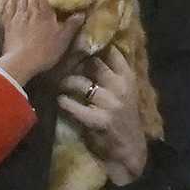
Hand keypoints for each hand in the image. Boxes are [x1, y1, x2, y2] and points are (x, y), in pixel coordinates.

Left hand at [0, 0, 84, 87]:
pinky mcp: (7, 25)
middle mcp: (29, 11)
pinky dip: (10, 2)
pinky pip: (8, 9)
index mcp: (43, 13)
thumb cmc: (45, 50)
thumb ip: (72, 25)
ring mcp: (16, 17)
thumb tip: (82, 13)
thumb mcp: (63, 39)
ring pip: (19, 0)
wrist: (20, 61)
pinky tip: (11, 0)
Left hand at [57, 46, 147, 185]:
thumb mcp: (124, 92)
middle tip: (62, 61)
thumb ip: (111, 74)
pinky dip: (65, 102)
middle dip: (76, 61)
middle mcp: (121, 87)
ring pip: (81, 83)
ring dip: (67, 82)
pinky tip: (60, 101)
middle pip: (93, 64)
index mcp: (128, 78)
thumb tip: (88, 54)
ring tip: (59, 83)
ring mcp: (111, 104)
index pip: (112, 52)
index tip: (80, 41)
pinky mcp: (100, 120)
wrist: (131, 149)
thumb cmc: (124, 118)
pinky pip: (75, 106)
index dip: (94, 45)